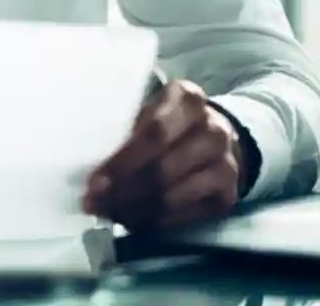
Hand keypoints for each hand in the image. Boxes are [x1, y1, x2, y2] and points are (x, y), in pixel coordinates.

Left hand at [82, 80, 247, 230]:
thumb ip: (127, 128)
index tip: (94, 182)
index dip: (122, 161)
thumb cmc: (168, 121)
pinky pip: (183, 215)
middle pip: (162, 169)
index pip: (154, 133)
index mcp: (188, 99)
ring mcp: (226, 164)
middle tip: (92, 203)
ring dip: (132, 210)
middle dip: (121, 191)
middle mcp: (214, 130)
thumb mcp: (150, 109)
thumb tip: (91, 166)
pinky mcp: (228, 195)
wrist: (217, 137)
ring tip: (106, 212)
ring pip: (171, 196)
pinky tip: (130, 219)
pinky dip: (152, 221)